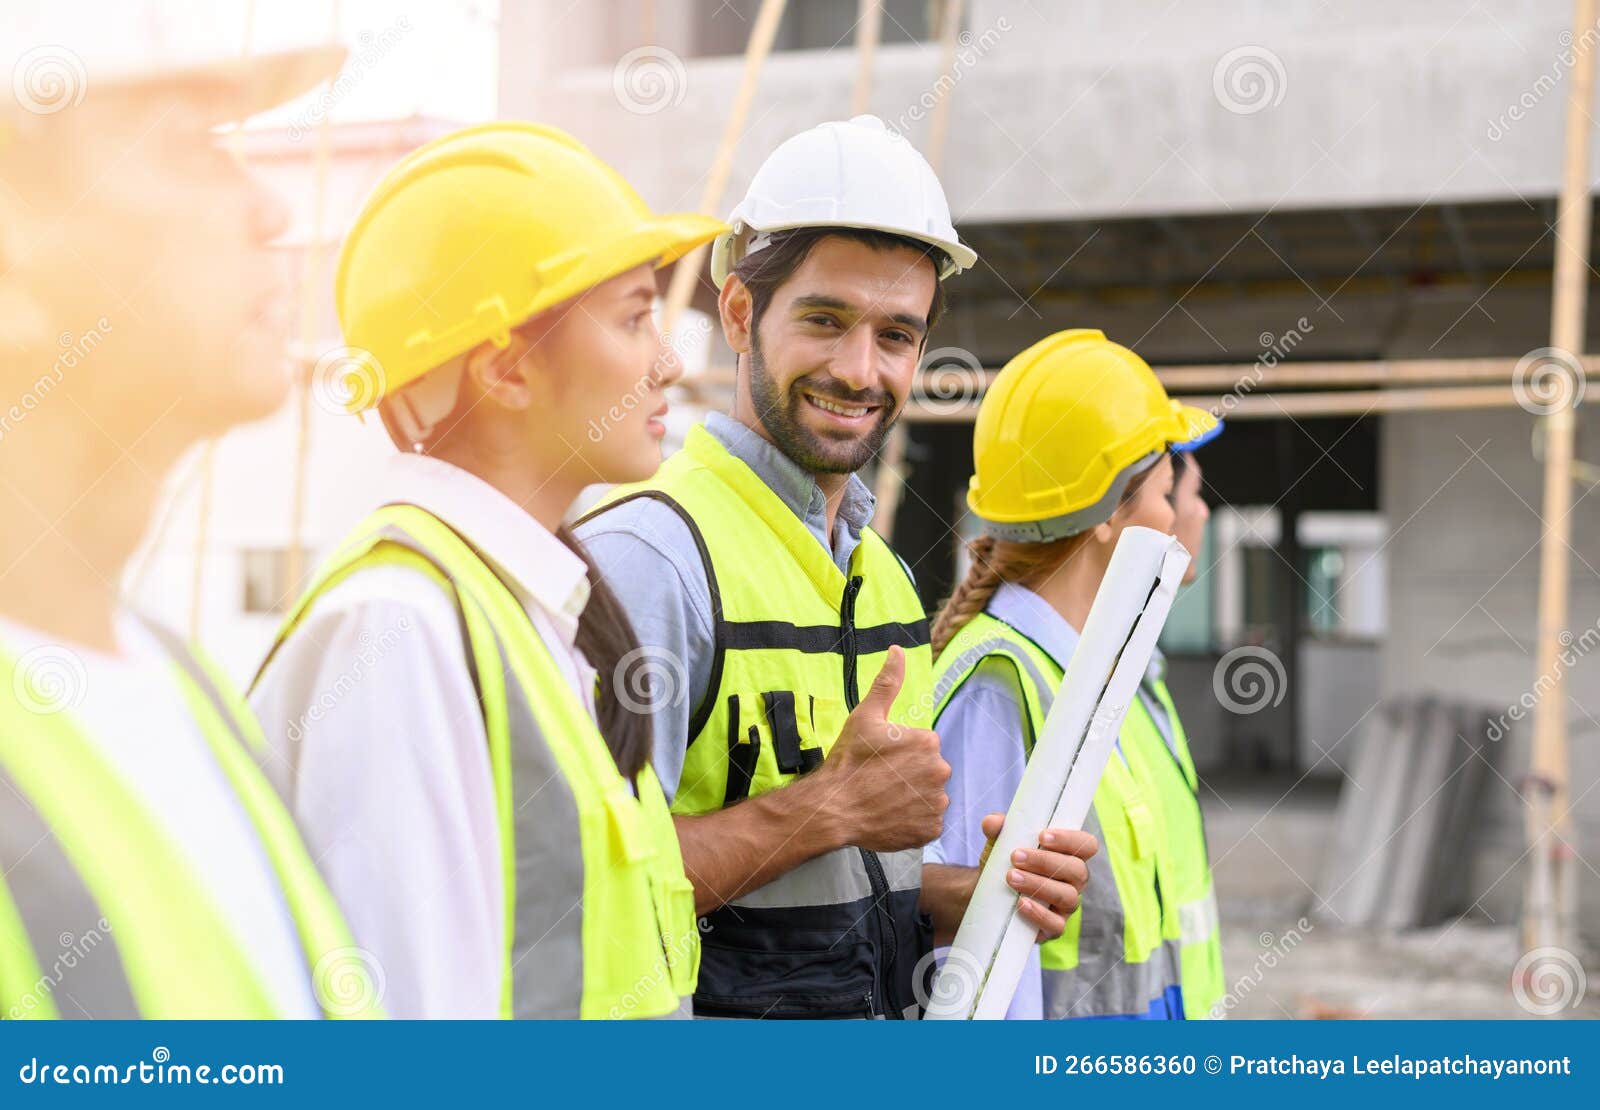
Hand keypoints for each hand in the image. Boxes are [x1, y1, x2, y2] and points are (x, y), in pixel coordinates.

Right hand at [813, 646, 949, 852]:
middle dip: (910, 775)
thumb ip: (887, 683)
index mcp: (928, 742)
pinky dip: (913, 820)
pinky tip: (892, 815)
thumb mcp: (866, 716)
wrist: (833, 808)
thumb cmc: (848, 761)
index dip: (900, 753)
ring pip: (929, 796)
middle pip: (929, 770)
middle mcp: (940, 771)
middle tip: (881, 781)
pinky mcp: (931, 829)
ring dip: (913, 798)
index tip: (881, 760)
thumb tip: (897, 650)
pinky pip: (927, 821)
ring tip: (885, 799)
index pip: (923, 746)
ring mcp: (937, 803)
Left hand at [981, 813, 1096, 941]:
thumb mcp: (999, 843)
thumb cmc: (1005, 864)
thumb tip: (993, 822)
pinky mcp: (1054, 928)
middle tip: (1016, 856)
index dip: (1070, 840)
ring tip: (1011, 877)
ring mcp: (1066, 906)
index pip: (1087, 845)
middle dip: (1045, 861)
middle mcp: (1074, 881)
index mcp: (1070, 855)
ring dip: (1039, 885)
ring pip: (1067, 896)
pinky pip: (1056, 925)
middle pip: (1077, 870)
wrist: (989, 896)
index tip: (1042, 835)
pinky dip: (1039, 914)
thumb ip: (996, 828)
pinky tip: (1021, 903)